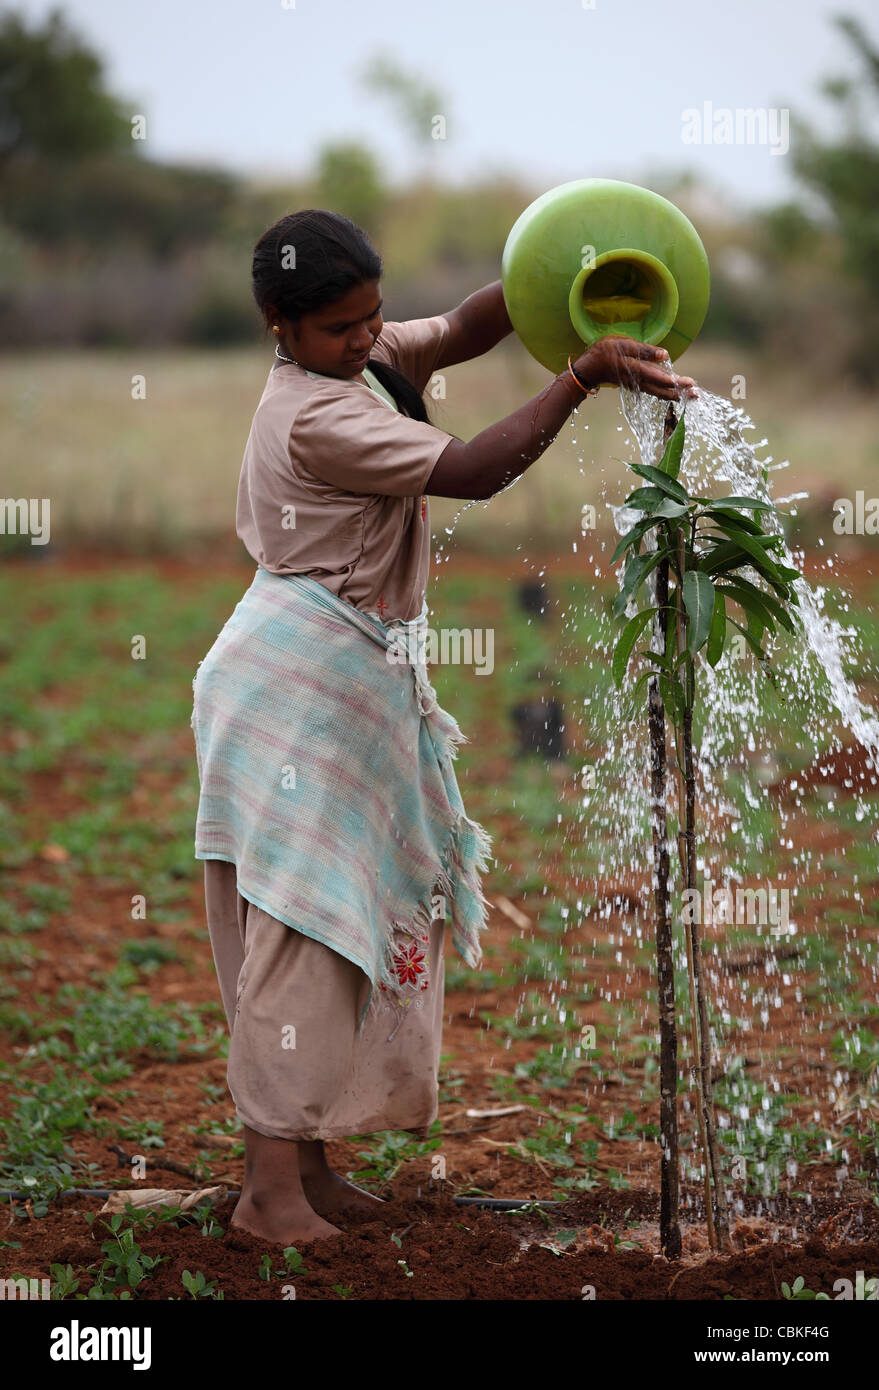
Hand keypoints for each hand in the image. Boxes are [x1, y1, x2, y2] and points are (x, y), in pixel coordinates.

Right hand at [572, 336, 697, 400]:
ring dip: (675, 394)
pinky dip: (666, 393)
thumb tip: (665, 355)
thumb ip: (645, 350)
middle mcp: (639, 381)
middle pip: (662, 390)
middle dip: (680, 392)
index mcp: (637, 370)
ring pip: (659, 393)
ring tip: (691, 395)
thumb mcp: (623, 345)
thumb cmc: (605, 352)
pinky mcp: (636, 385)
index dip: (675, 382)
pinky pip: (654, 391)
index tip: (690, 384)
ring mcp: (638, 385)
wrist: (588, 368)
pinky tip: (674, 393)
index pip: (660, 378)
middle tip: (697, 394)